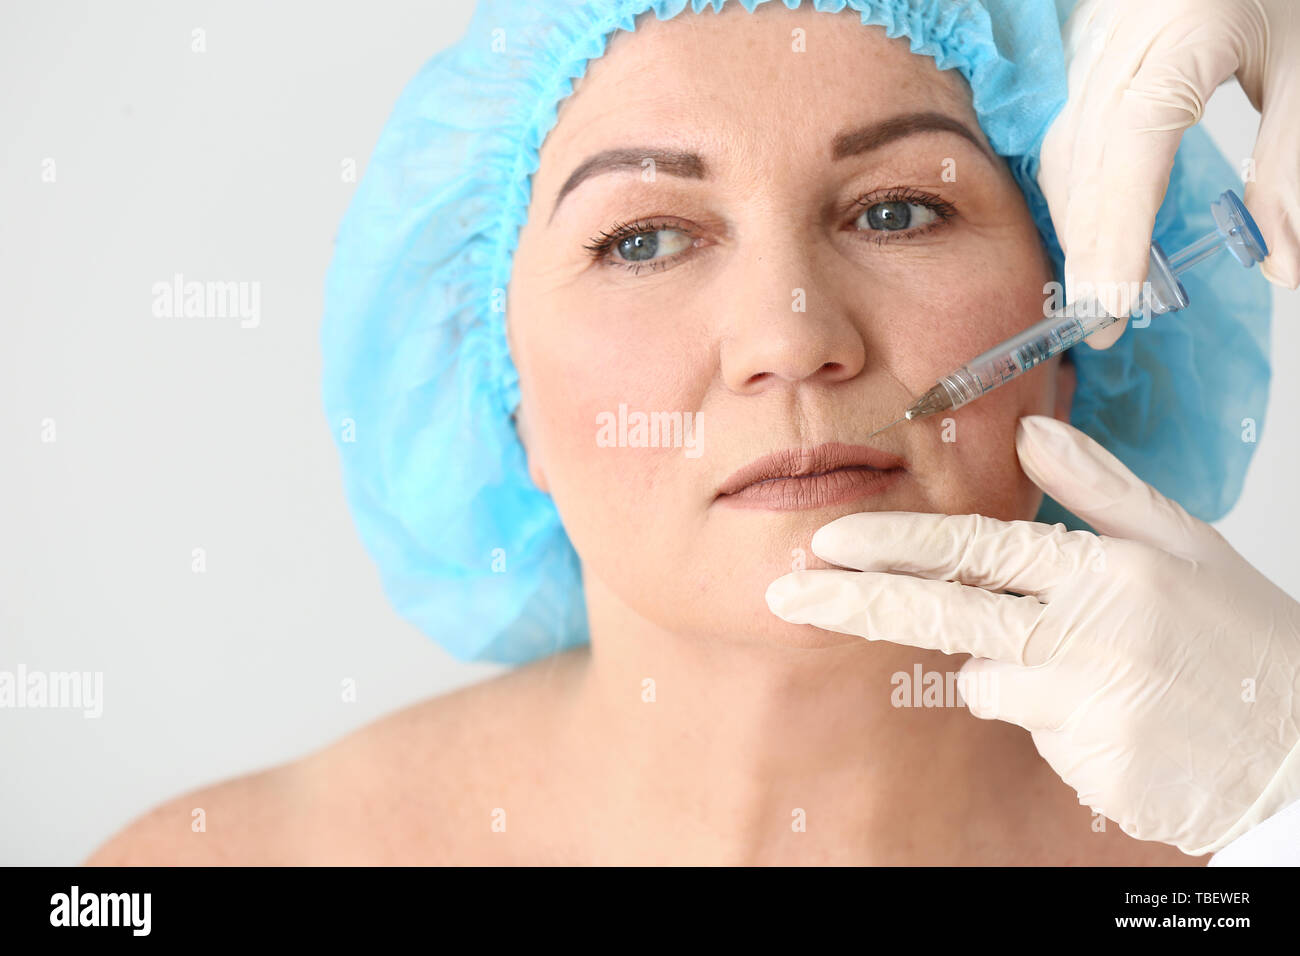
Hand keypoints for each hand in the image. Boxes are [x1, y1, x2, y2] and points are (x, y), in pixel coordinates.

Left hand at [765, 415, 1299, 853]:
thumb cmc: (1238, 637)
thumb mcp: (1181, 543)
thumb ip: (1097, 486)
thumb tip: (1027, 430)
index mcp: (1108, 568)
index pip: (978, 550)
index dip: (895, 544)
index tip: (828, 540)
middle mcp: (1090, 632)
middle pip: (944, 613)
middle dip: (854, 603)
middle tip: (787, 596)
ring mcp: (1088, 703)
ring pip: (983, 680)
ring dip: (1011, 672)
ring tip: (1094, 672)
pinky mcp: (1090, 763)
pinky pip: (1025, 728)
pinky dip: (1046, 717)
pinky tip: (1107, 714)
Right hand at [1037, 0, 1299, 348]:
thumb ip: (1289, 165)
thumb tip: (1281, 263)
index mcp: (1186, 29)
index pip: (1134, 141)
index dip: (1119, 227)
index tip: (1118, 299)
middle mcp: (1123, 40)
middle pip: (1087, 159)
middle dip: (1089, 249)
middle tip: (1102, 323)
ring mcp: (1094, 47)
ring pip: (1066, 152)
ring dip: (1077, 229)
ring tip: (1099, 292)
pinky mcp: (1085, 58)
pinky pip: (1064, 136)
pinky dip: (1074, 196)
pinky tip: (1089, 235)